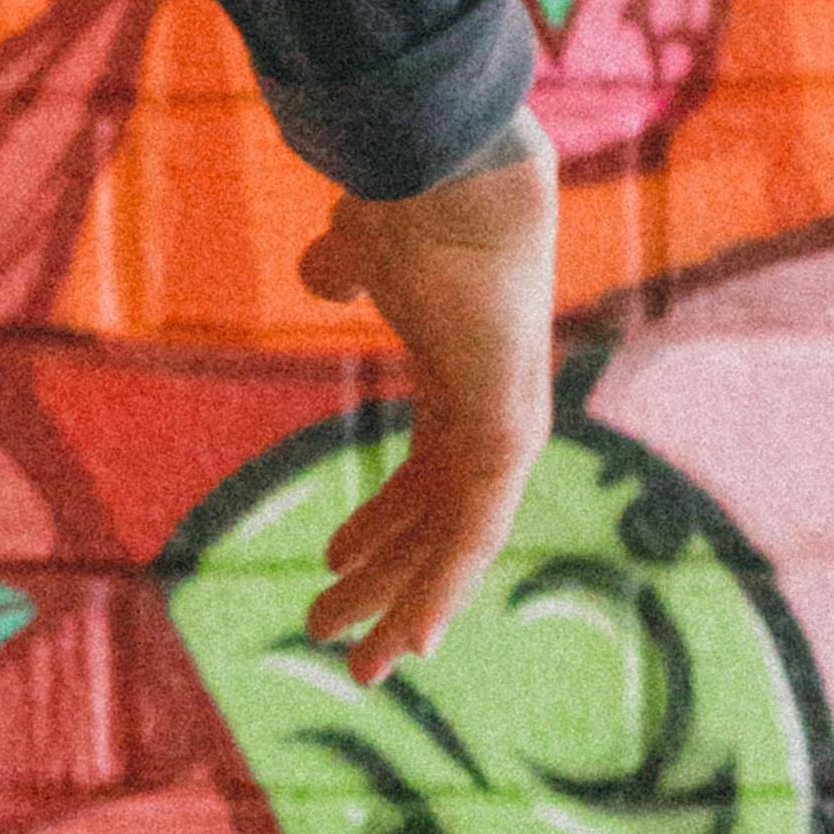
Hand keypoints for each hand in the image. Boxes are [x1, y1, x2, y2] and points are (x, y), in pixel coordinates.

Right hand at [297, 120, 558, 684]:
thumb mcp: (364, 249)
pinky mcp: (506, 432)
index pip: (427, 475)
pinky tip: (414, 639)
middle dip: (383, 583)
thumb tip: (325, 273)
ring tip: (360, 666)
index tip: (334, 562)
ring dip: (406, 607)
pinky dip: (444, 590)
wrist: (446, 167)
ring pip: (458, 545)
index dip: (380, 525)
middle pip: (438, 522)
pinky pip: (474, 533)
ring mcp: (507, 423)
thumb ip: (347, 269)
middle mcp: (495, 408)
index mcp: (463, 374)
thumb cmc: (410, 192)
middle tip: (330, 633)